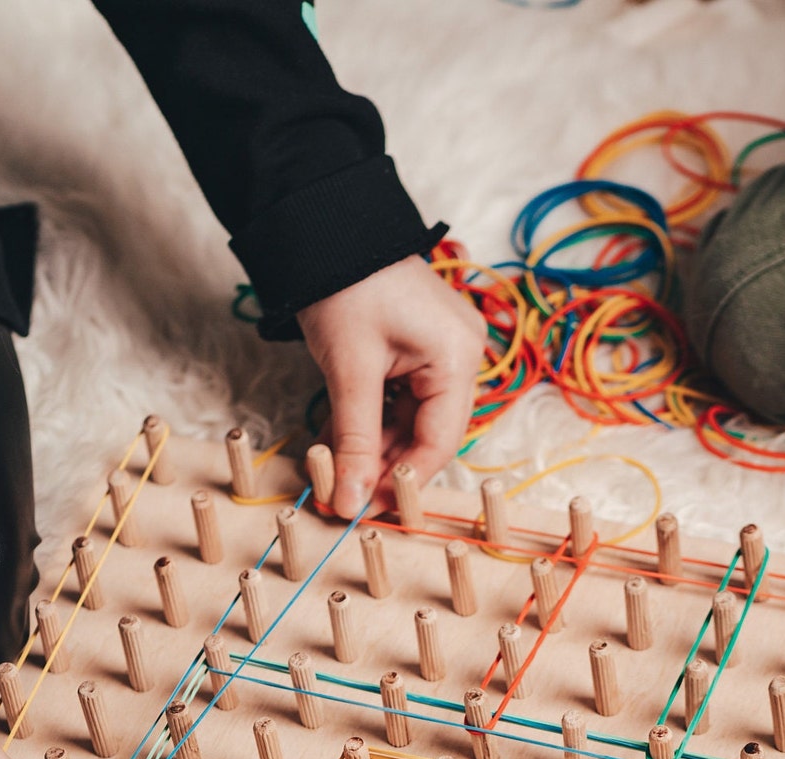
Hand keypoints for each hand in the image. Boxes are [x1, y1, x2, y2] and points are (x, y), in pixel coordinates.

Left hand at [298, 254, 485, 519]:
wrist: (325, 225)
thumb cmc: (345, 286)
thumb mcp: (350, 371)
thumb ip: (354, 441)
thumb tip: (350, 501)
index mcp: (458, 358)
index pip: (439, 442)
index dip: (402, 480)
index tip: (364, 507)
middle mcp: (459, 357)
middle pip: (426, 435)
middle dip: (382, 467)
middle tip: (344, 496)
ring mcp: (438, 353)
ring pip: (408, 422)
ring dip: (370, 448)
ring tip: (334, 472)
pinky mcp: (414, 350)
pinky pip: (397, 401)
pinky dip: (367, 423)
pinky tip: (337, 442)